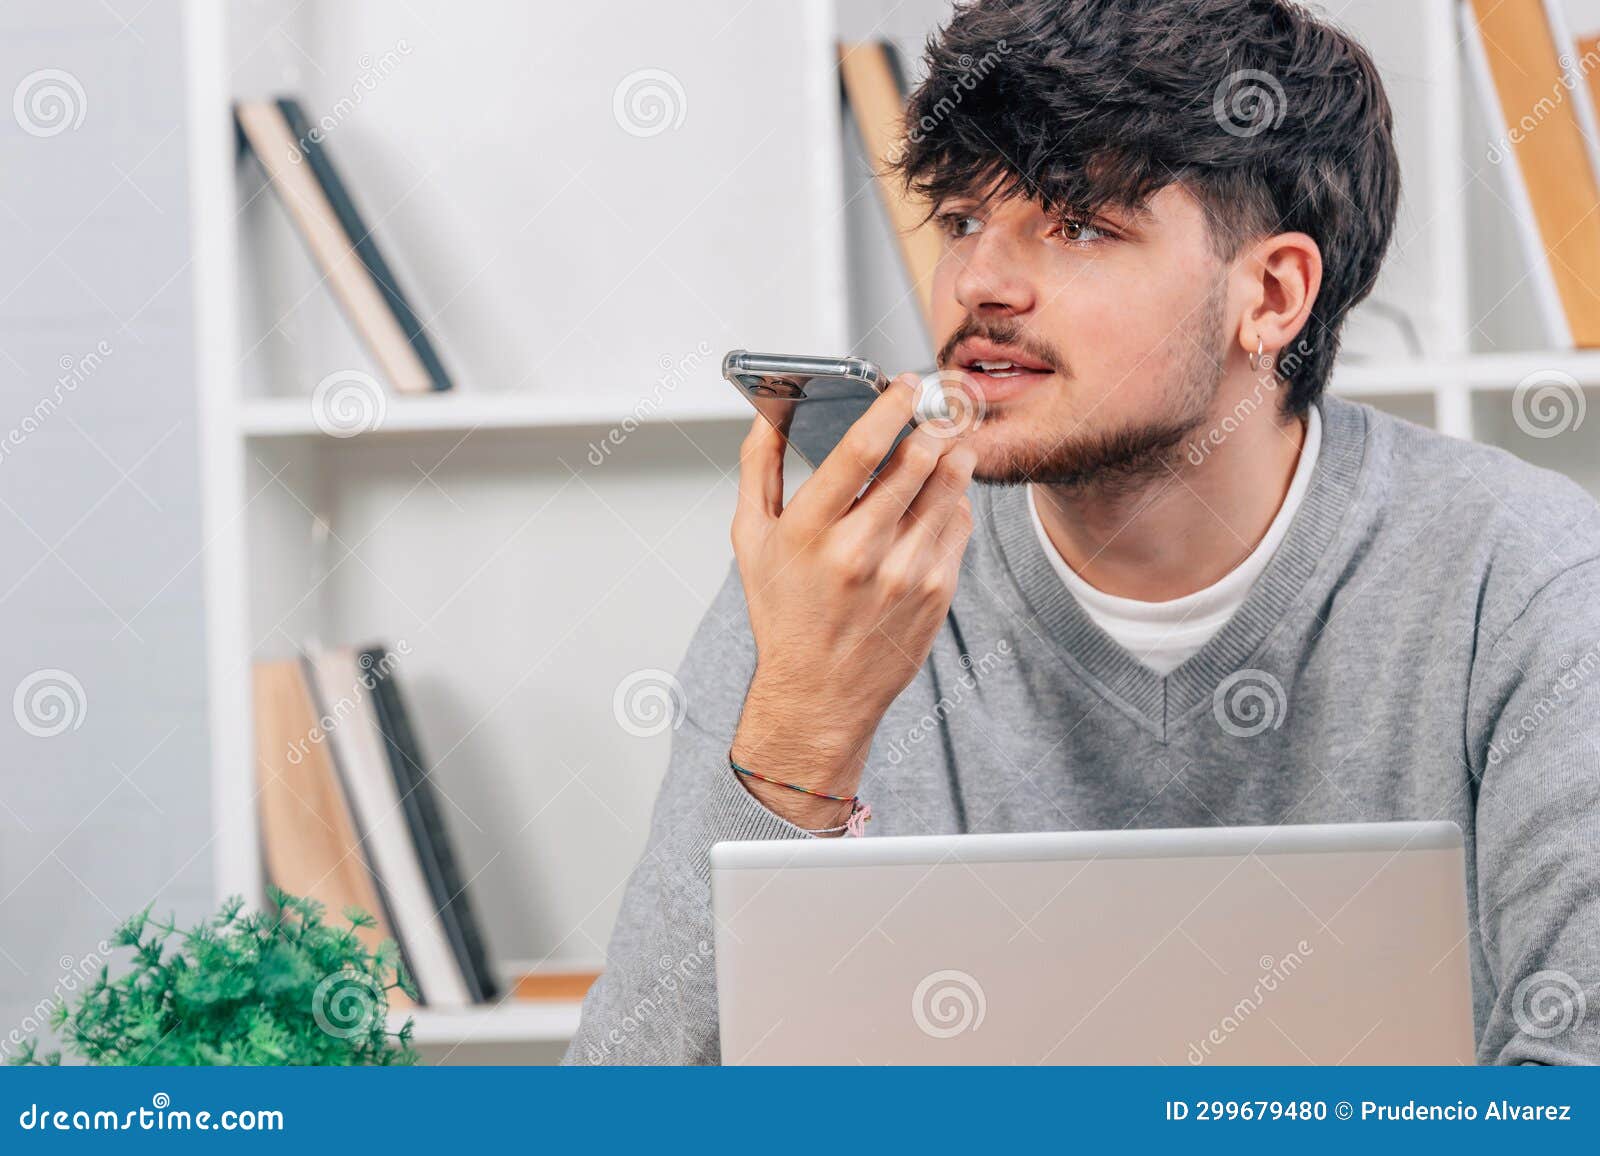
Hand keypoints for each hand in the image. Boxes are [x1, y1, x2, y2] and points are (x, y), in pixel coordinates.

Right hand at [729, 375, 976, 828]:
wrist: (819, 694)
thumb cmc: (784, 615)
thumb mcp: (750, 539)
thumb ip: (758, 467)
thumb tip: (771, 412)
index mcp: (809, 532)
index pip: (860, 450)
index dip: (891, 406)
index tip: (906, 384)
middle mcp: (859, 552)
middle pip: (917, 461)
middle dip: (934, 423)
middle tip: (939, 405)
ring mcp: (904, 574)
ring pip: (949, 487)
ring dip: (952, 454)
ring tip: (947, 440)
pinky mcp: (936, 592)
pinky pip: (960, 523)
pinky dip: (955, 499)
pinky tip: (939, 496)